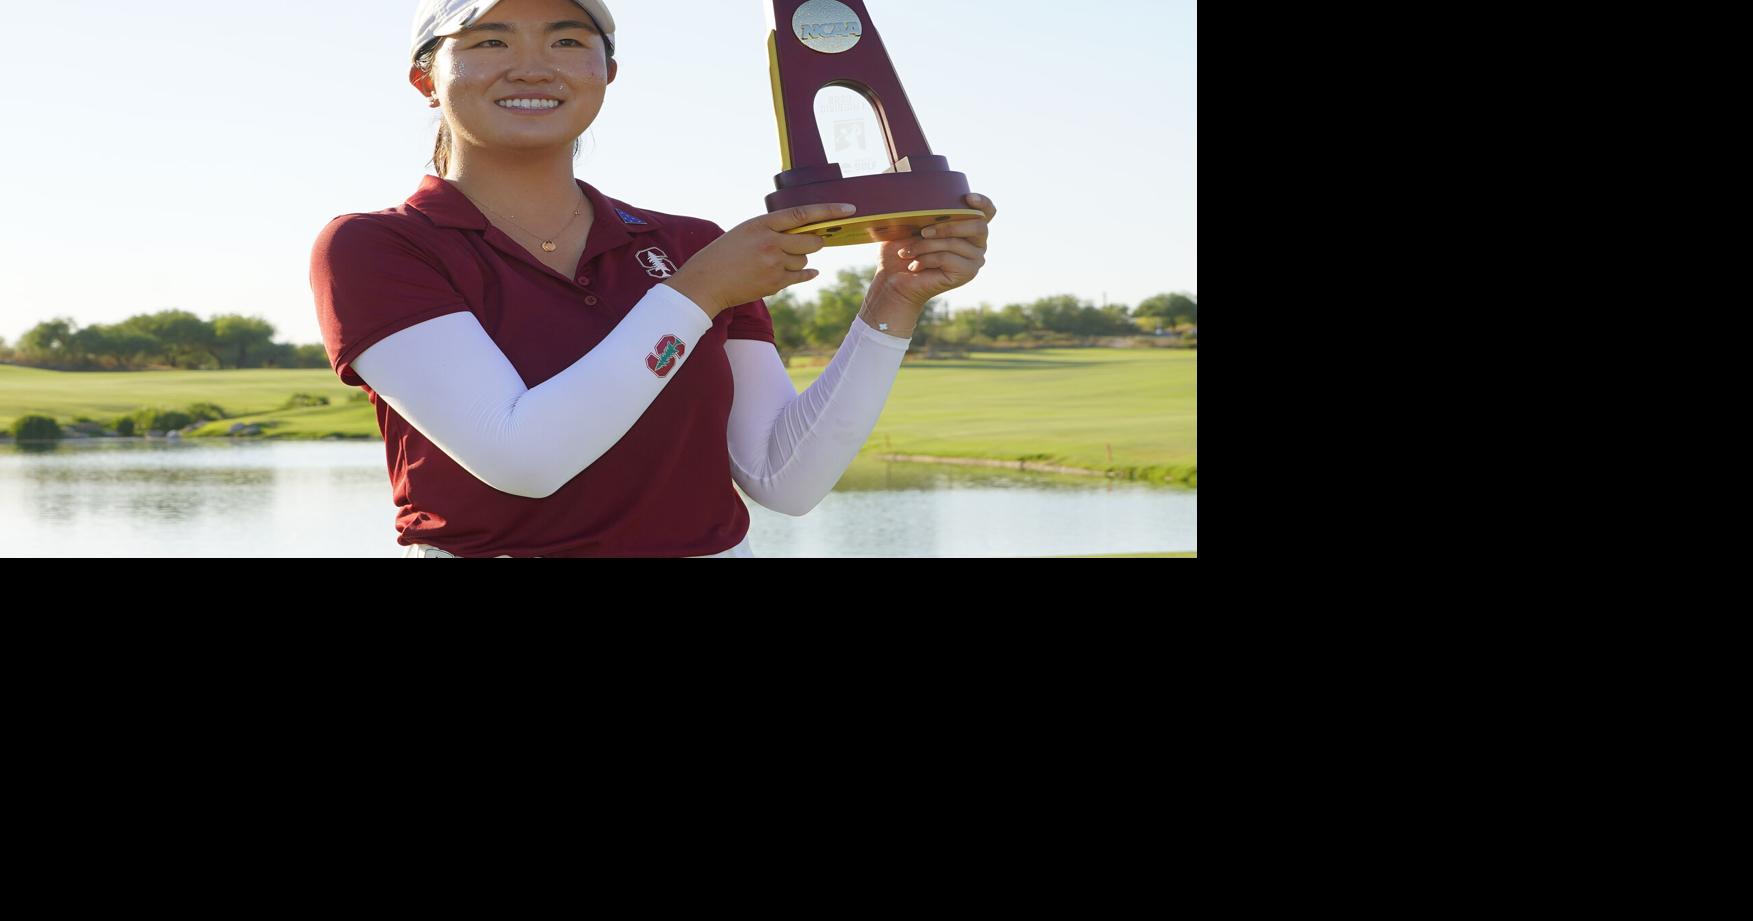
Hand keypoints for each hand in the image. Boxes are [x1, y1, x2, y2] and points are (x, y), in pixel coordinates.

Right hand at [663, 203, 850, 317]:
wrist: (706, 282)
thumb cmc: (724, 254)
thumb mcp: (745, 231)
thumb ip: (772, 228)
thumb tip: (803, 230)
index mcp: (762, 224)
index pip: (802, 214)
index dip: (829, 210)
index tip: (849, 209)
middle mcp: (770, 242)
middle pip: (811, 240)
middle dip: (815, 240)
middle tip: (811, 241)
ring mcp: (774, 264)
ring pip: (804, 259)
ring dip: (799, 259)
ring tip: (778, 260)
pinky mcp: (775, 283)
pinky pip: (801, 276)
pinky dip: (806, 273)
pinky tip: (811, 271)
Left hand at [868, 192, 995, 310]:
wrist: (895, 282)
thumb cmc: (902, 250)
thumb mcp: (909, 224)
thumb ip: (920, 208)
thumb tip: (908, 182)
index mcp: (967, 227)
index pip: (988, 211)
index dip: (983, 203)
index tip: (967, 198)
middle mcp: (977, 242)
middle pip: (978, 225)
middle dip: (948, 226)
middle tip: (922, 231)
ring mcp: (975, 259)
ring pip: (956, 242)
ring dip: (926, 245)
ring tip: (906, 251)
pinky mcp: (967, 273)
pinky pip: (949, 257)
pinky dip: (927, 258)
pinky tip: (915, 265)